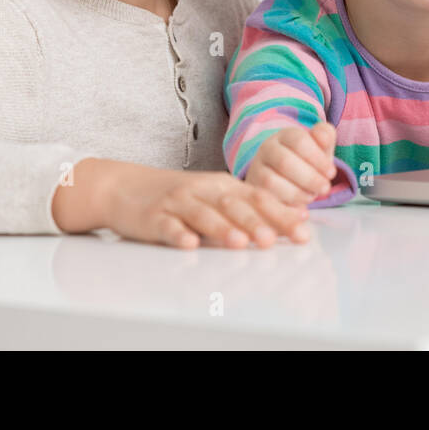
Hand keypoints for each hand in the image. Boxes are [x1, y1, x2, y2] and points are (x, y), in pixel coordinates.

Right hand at [56, 159, 310, 248]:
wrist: (125, 186)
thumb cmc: (180, 197)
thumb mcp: (217, 196)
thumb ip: (252, 207)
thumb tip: (297, 218)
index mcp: (224, 186)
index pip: (257, 197)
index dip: (280, 214)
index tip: (303, 232)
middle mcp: (203, 191)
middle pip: (233, 205)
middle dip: (256, 223)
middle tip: (273, 240)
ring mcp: (177, 203)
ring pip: (202, 214)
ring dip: (221, 228)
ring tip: (239, 243)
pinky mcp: (153, 217)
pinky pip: (167, 226)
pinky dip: (179, 234)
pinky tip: (190, 243)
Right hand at [243, 121, 339, 205]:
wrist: (285, 180)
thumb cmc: (307, 162)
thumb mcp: (319, 148)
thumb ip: (325, 137)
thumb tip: (325, 136)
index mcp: (284, 135)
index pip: (299, 141)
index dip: (318, 158)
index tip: (332, 173)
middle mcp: (266, 149)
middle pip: (284, 161)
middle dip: (309, 178)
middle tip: (325, 188)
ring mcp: (256, 169)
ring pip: (271, 181)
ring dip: (297, 192)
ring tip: (312, 196)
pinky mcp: (252, 190)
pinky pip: (265, 198)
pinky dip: (286, 204)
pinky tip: (300, 206)